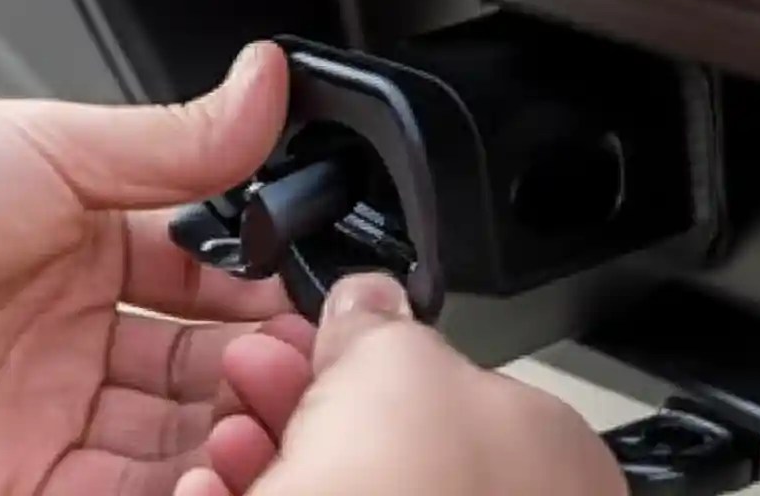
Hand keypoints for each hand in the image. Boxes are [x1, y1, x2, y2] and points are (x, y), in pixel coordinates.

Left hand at [0, 42, 309, 495]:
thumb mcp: (57, 145)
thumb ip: (181, 141)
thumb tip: (267, 81)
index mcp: (98, 251)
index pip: (213, 291)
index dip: (266, 304)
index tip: (317, 315)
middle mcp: (75, 336)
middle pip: (197, 376)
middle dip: (251, 379)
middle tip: (294, 377)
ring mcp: (41, 413)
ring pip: (165, 447)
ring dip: (220, 445)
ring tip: (258, 431)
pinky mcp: (1, 482)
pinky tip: (206, 478)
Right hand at [181, 274, 626, 495]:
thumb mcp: (397, 368)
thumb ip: (381, 324)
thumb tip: (367, 295)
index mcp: (539, 452)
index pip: (441, 384)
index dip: (356, 358)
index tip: (293, 343)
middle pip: (384, 448)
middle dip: (299, 407)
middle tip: (243, 379)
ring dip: (272, 465)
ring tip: (221, 449)